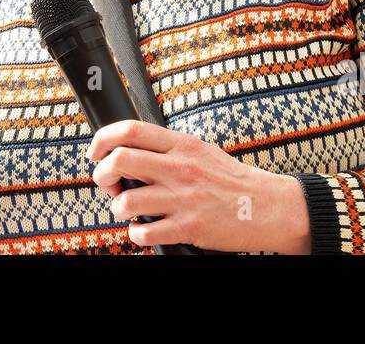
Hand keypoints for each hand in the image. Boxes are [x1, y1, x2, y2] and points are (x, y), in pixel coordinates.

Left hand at [88, 119, 310, 253]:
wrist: (268, 207)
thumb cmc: (233, 181)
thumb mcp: (201, 152)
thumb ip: (168, 150)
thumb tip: (131, 152)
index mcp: (182, 145)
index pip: (131, 130)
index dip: (103, 139)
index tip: (96, 151)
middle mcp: (180, 168)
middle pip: (120, 160)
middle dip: (102, 173)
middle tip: (107, 182)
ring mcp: (183, 199)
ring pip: (126, 201)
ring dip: (118, 208)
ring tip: (129, 210)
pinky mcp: (188, 228)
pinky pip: (144, 233)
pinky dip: (136, 234)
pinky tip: (144, 230)